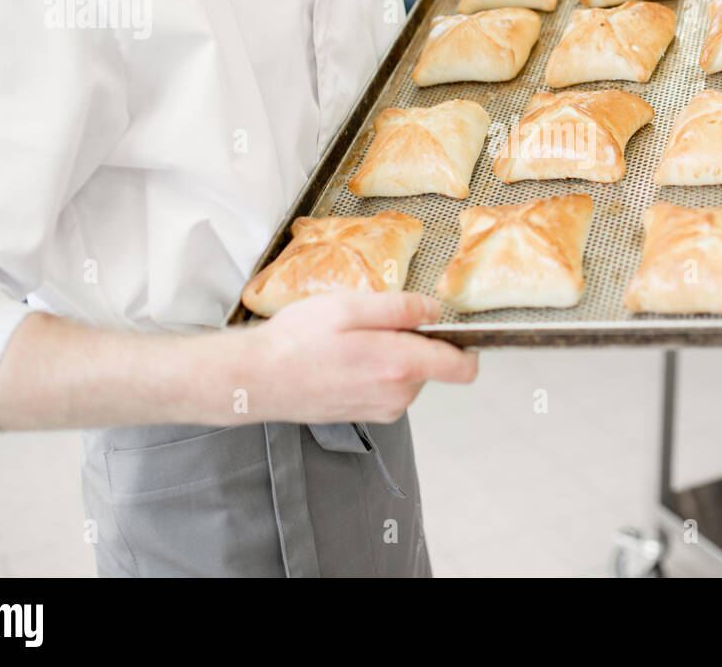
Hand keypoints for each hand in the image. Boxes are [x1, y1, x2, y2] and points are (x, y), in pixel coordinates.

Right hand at [242, 291, 476, 423]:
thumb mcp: (351, 306)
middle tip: (371, 324)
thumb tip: (434, 311)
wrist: (256, 380)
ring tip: (352, 342)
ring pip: (410, 374)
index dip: (465, 344)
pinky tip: (344, 359)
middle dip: (414, 341)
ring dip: (392, 354)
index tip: (448, 326)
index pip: (463, 367)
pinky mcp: (368, 414)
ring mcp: (383, 409)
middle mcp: (399, 395)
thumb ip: (402, 307)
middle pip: (434, 364)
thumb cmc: (297, 341)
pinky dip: (376, 369)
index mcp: (401, 366)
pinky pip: (389, 386)